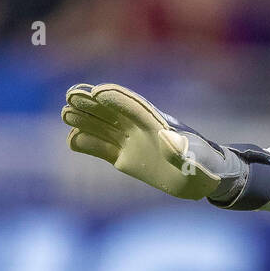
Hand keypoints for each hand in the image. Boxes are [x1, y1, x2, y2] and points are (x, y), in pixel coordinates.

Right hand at [61, 83, 247, 201]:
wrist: (202, 178)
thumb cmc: (203, 166)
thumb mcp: (195, 160)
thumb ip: (180, 150)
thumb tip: (168, 137)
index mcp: (159, 124)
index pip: (135, 108)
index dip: (117, 99)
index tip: (98, 92)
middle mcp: (141, 130)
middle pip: (113, 112)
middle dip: (93, 104)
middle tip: (71, 95)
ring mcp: (132, 142)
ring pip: (104, 127)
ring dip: (86, 120)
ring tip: (65, 113)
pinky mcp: (127, 158)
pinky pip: (103, 149)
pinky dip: (88, 144)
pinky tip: (72, 140)